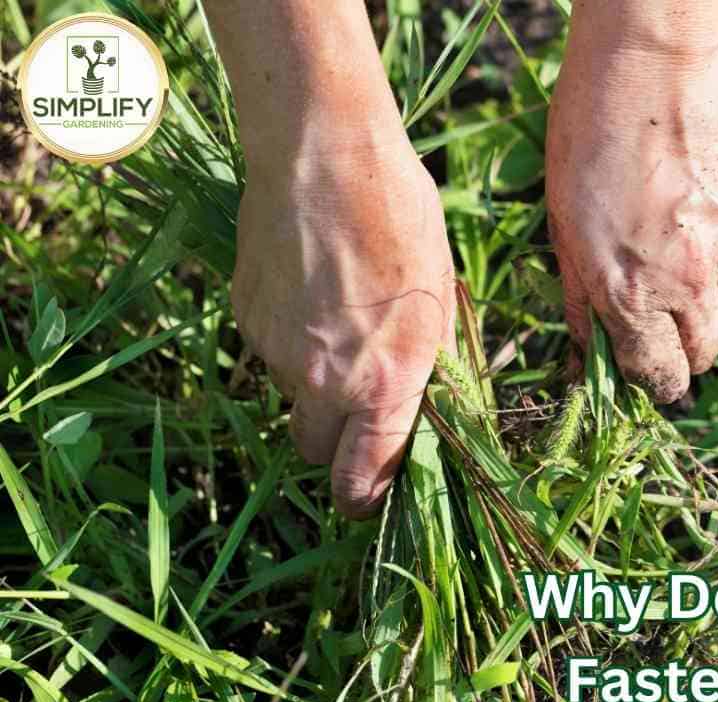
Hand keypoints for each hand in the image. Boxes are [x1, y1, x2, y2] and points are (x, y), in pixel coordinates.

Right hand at [232, 131, 454, 517]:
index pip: (363, 480)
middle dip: (337, 445)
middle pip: (316, 452)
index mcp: (386, 382)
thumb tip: (426, 412)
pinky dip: (288, 341)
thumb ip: (429, 368)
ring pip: (292, 398)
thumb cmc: (402, 219)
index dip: (367, 499)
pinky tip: (310, 292)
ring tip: (340, 321)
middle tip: (360, 407)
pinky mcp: (245, 319)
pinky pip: (268, 353)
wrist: (324, 154)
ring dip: (314, 385)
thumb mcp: (440, 299)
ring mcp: (276, 351)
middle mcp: (325, 380)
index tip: (372, 495)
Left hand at [546, 10, 717, 402]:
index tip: (651, 379)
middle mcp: (689, 281)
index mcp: (632, 293)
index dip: (654, 383)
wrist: (649, 64)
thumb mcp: (562, 226)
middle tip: (665, 326)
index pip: (658, 375)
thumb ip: (580, 298)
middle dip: (686, 352)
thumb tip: (585, 353)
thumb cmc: (587, 140)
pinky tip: (693, 193)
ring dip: (701, 286)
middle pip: (705, 352)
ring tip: (669, 231)